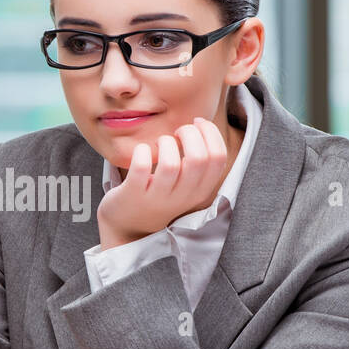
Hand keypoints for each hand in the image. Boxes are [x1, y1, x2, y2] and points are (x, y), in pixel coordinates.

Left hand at [96, 116, 228, 249]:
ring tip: (160, 142)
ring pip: (171, 164)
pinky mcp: (133, 195)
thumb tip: (201, 122)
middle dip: (189, 133)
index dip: (210, 133)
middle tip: (177, 132)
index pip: (219, 158)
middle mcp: (182, 197)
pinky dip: (142, 151)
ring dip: (166, 142)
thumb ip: (198, 161)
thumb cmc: (160, 194)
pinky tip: (141, 150)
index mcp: (200, 191)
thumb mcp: (187, 185)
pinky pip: (141, 168)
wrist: (129, 226)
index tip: (196, 124)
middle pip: (199, 158)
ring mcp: (158, 198)